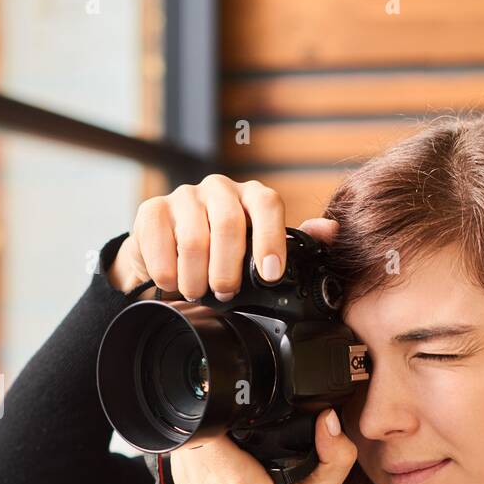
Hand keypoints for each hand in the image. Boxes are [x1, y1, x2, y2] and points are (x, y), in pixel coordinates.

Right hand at [106, 171, 338, 297]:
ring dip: (196, 276)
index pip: (267, 205)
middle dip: (228, 268)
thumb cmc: (224, 255)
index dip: (270, 240)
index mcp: (251, 197)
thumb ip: (295, 242)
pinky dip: (166, 271)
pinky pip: (158, 241)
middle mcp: (219, 189)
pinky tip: (171, 282)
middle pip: (229, 223)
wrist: (170, 253)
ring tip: (198, 292)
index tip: (269, 275)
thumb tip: (332, 230)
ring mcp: (184, 196)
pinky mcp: (151, 209)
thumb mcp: (261, 252)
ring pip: (193, 238)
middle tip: (225, 294)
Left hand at [169, 408, 357, 483]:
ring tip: (231, 464)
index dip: (218, 418)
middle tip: (238, 441)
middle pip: (189, 443)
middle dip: (210, 436)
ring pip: (180, 464)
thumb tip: (329, 419)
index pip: (205, 429)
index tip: (237, 421)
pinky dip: (198, 482)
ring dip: (199, 457)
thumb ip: (334, 453)